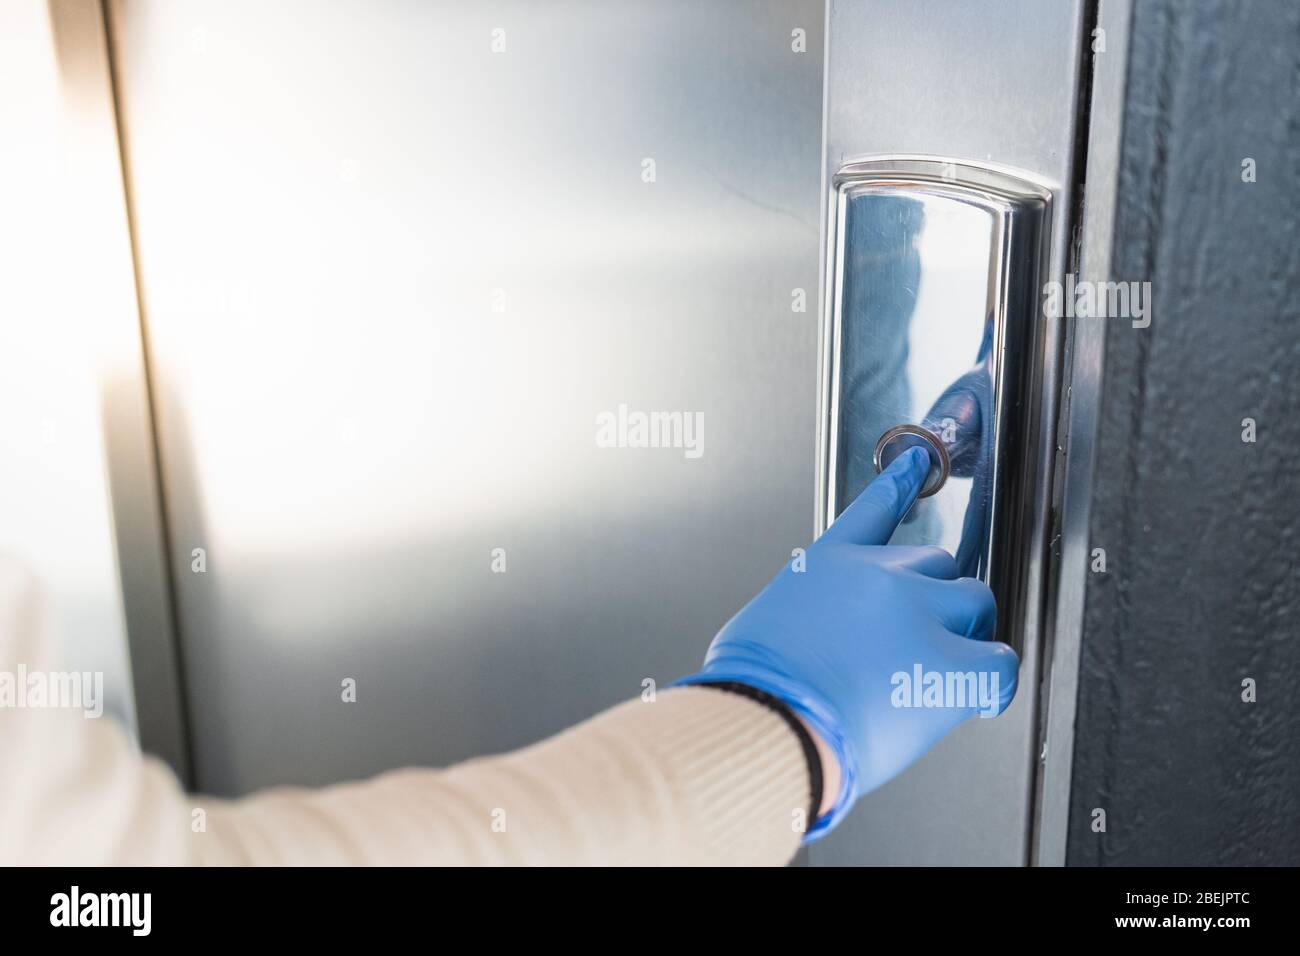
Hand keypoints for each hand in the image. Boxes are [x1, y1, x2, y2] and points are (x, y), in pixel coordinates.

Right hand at [677, 446, 1018, 839]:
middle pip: (939, 565)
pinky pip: (998, 663)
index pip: (875, 510)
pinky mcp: (950, 665)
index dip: (900, 482)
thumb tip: (814, 647)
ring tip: (948, 667)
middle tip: (924, 639)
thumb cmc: (756, 686)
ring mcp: (921, 615)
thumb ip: (803, 621)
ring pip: (976, 603)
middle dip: (936, 599)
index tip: (916, 461)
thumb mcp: (761, 629)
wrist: (771, 719)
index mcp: (830, 565)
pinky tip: (977, 697)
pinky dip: (993, 682)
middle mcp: (881, 578)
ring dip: (969, 632)